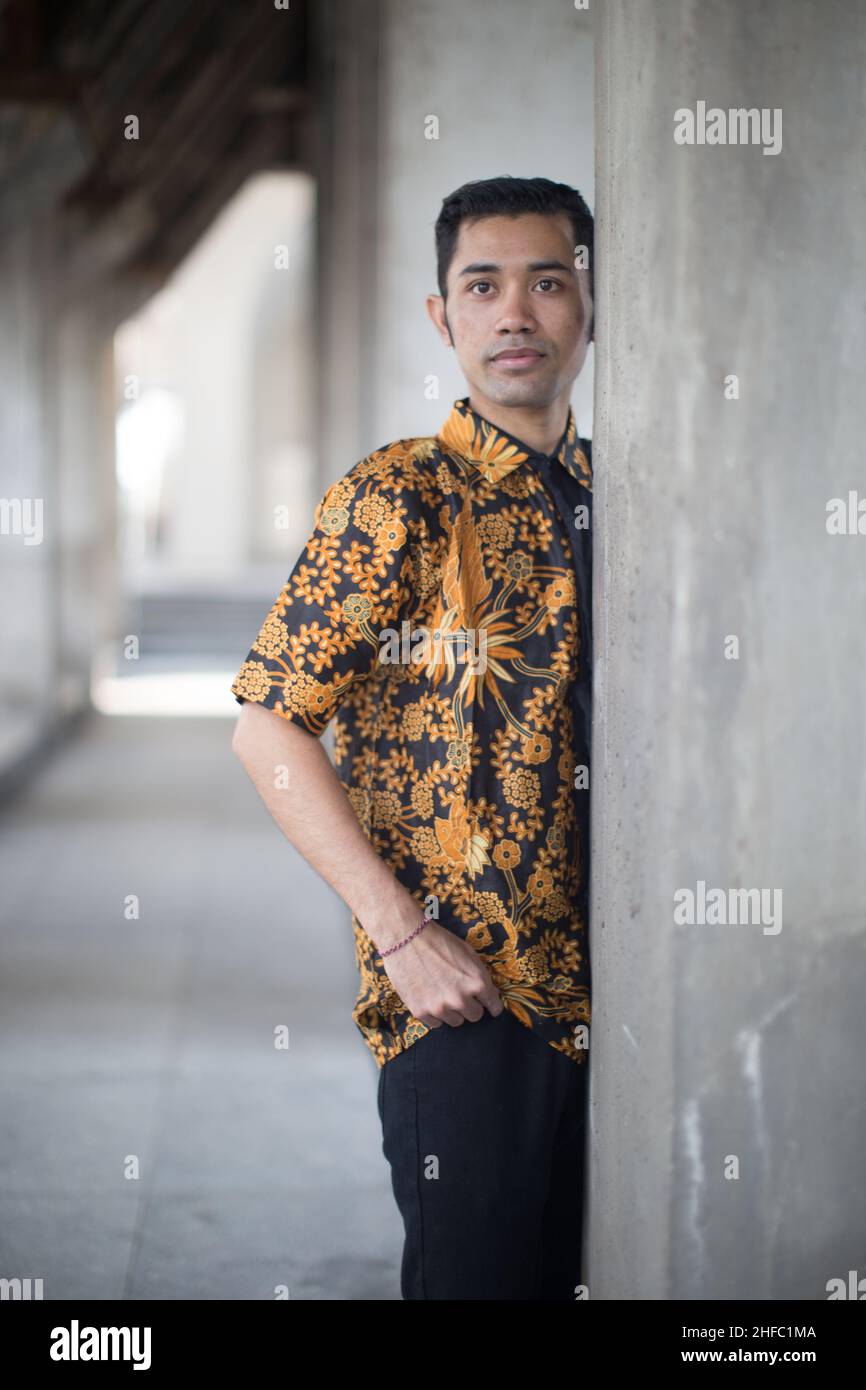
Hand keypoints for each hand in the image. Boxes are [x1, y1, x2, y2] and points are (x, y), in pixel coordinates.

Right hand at [380, 917, 503, 1027]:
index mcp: (477, 982)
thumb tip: (491, 994)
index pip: (494, 1006)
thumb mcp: (468, 953)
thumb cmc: (439, 941)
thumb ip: (481, 975)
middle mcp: (461, 999)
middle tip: (459, 992)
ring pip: (456, 1021)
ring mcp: (440, 1008)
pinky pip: (436, 1024)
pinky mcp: (421, 1012)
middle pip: (475, 1015)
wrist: (405, 937)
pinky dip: (434, 1014)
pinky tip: (429, 997)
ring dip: (452, 1010)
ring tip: (441, 992)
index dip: (491, 1004)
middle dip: (470, 1005)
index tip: (488, 1005)